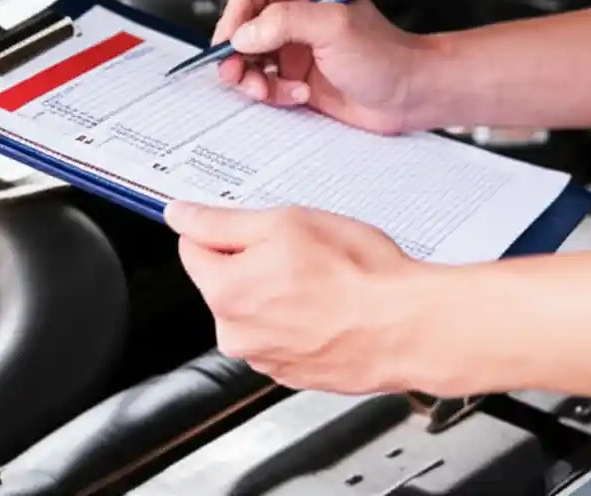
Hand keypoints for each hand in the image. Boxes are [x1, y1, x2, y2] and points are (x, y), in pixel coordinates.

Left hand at [166, 200, 430, 392]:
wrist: (411, 328)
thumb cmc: (359, 276)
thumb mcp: (285, 223)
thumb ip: (222, 222)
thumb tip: (180, 215)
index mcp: (224, 292)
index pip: (192, 247)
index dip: (222, 229)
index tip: (249, 226)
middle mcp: (237, 334)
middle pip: (224, 281)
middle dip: (253, 262)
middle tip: (299, 251)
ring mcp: (266, 359)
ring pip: (255, 310)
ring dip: (277, 293)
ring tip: (322, 281)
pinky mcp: (294, 375)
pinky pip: (282, 336)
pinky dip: (299, 321)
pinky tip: (330, 307)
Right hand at [213, 0, 428, 133]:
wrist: (410, 96)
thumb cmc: (388, 55)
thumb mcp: (334, 27)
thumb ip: (285, 22)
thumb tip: (244, 33)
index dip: (237, 11)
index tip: (233, 37)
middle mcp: (298, 16)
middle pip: (244, 25)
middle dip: (236, 51)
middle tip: (235, 70)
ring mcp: (295, 48)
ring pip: (248, 58)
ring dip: (250, 77)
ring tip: (263, 88)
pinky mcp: (296, 77)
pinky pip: (264, 84)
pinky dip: (272, 93)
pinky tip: (297, 94)